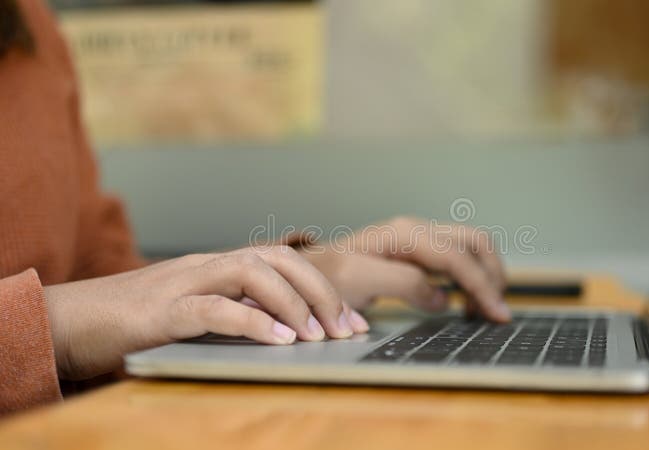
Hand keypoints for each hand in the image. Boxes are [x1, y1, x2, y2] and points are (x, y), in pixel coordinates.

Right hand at [44, 247, 367, 379]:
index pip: (283, 263)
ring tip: (318, 336)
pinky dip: (252, 322)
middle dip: (320, 292)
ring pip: (251, 272)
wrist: (66, 320)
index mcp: (217, 268)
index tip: (354, 321)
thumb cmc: (132, 322)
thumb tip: (281, 331)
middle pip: (278, 259)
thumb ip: (232, 314)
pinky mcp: (161, 311)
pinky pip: (214, 307)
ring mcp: (183, 283)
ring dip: (292, 303)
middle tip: (347, 329)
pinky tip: (278, 342)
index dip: (323, 288)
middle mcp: (206, 266)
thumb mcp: (193, 314)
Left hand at [298, 216, 508, 321]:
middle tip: (495, 312)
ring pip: (471, 247)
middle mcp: (416, 230)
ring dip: (485, 275)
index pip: (459, 257)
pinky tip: (465, 303)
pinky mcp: (416, 251)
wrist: (303, 274)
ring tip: (482, 311)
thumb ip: (405, 284)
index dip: (483, 286)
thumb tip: (443, 297)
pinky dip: (471, 277)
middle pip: (475, 242)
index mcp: (406, 234)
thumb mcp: (360, 280)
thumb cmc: (325, 277)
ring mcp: (417, 238)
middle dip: (493, 274)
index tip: (499, 315)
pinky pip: (456, 257)